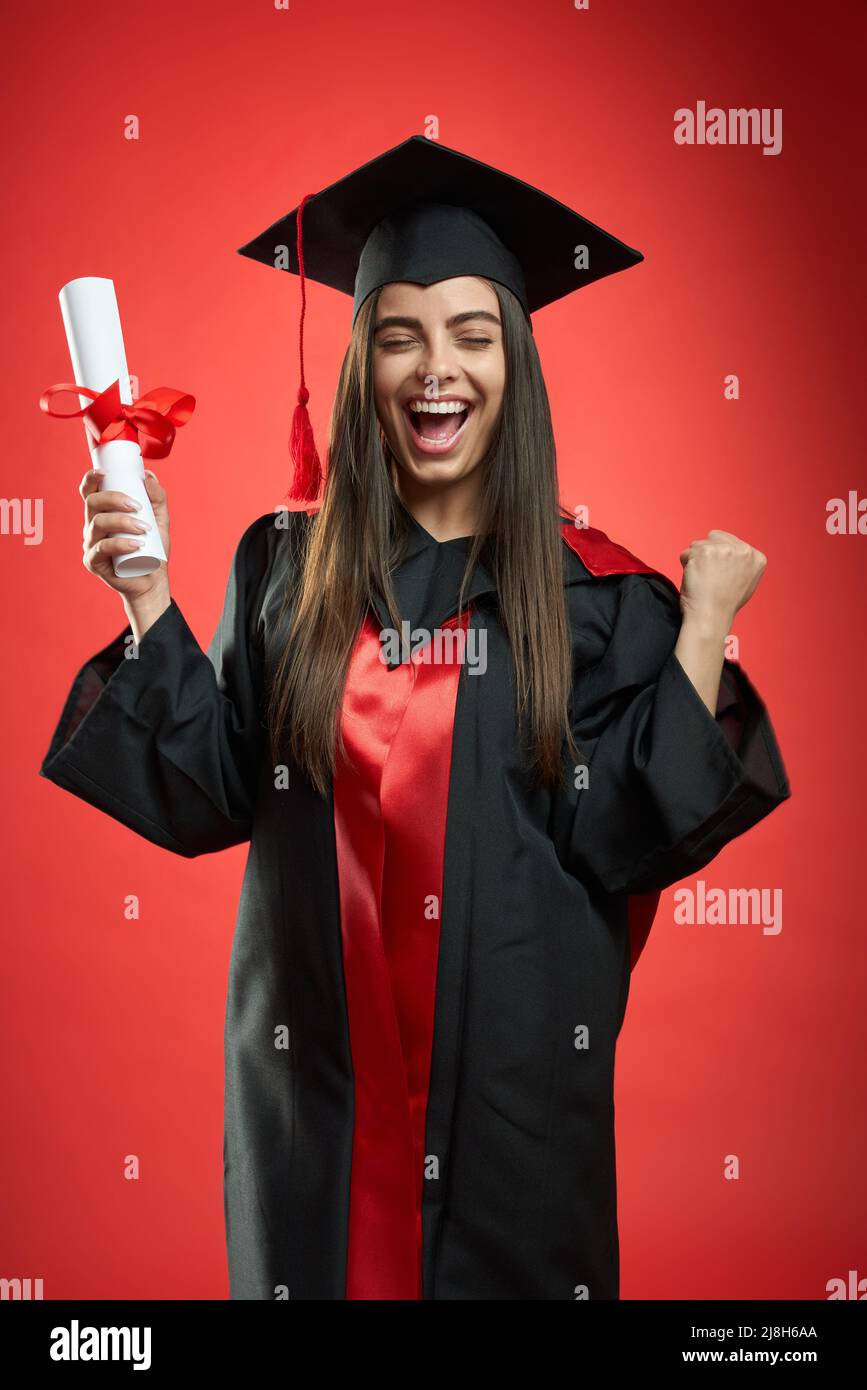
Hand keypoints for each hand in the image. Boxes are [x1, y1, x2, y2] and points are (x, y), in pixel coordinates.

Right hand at [80, 467, 169, 601]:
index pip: (90, 491)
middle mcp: (92, 525)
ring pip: (97, 523)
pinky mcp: (92, 562)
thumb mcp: (159, 520)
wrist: (153, 580)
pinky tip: (137, 544)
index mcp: (103, 512)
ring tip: (145, 529)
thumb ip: (157, 498)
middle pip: (92, 502)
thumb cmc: (152, 549)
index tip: (104, 473)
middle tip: (138, 506)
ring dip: (122, 521)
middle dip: (114, 499)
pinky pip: (102, 548)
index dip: (91, 479)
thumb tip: (148, 476)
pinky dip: (120, 544)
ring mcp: (90, 543)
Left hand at [678, 529, 765, 631]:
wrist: (711, 617)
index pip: (728, 540)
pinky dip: (685, 566)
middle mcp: (744, 550)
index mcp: (757, 557)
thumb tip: (730, 551)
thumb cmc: (723, 605)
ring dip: (695, 561)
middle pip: (713, 538)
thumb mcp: (744, 582)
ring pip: (698, 545)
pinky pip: (686, 553)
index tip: (720, 577)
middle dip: (707, 554)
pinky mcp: (706, 552)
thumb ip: (740, 563)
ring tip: (703, 581)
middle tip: (710, 578)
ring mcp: (725, 550)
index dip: (718, 558)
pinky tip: (695, 580)